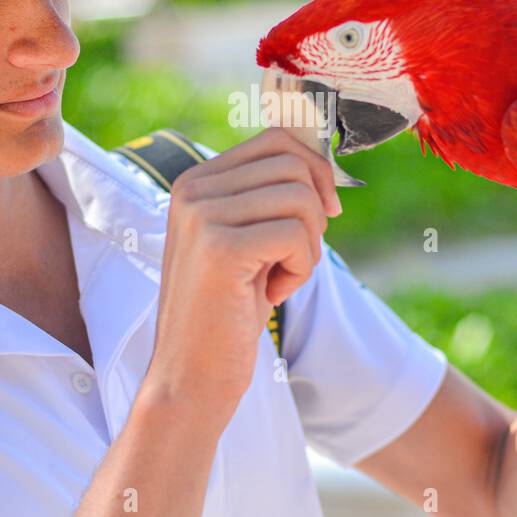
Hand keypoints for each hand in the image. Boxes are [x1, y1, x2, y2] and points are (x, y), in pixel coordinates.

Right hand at [143, 127, 341, 414]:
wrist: (191, 376)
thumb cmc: (228, 311)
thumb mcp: (249, 240)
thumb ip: (272, 196)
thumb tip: (325, 153)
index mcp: (195, 181)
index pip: (277, 139)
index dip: (316, 170)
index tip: (326, 210)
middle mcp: (192, 189)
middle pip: (293, 164)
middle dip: (315, 212)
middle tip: (296, 255)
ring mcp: (201, 216)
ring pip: (300, 197)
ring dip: (308, 245)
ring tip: (280, 277)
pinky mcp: (220, 248)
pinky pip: (296, 235)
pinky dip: (301, 268)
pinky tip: (273, 293)